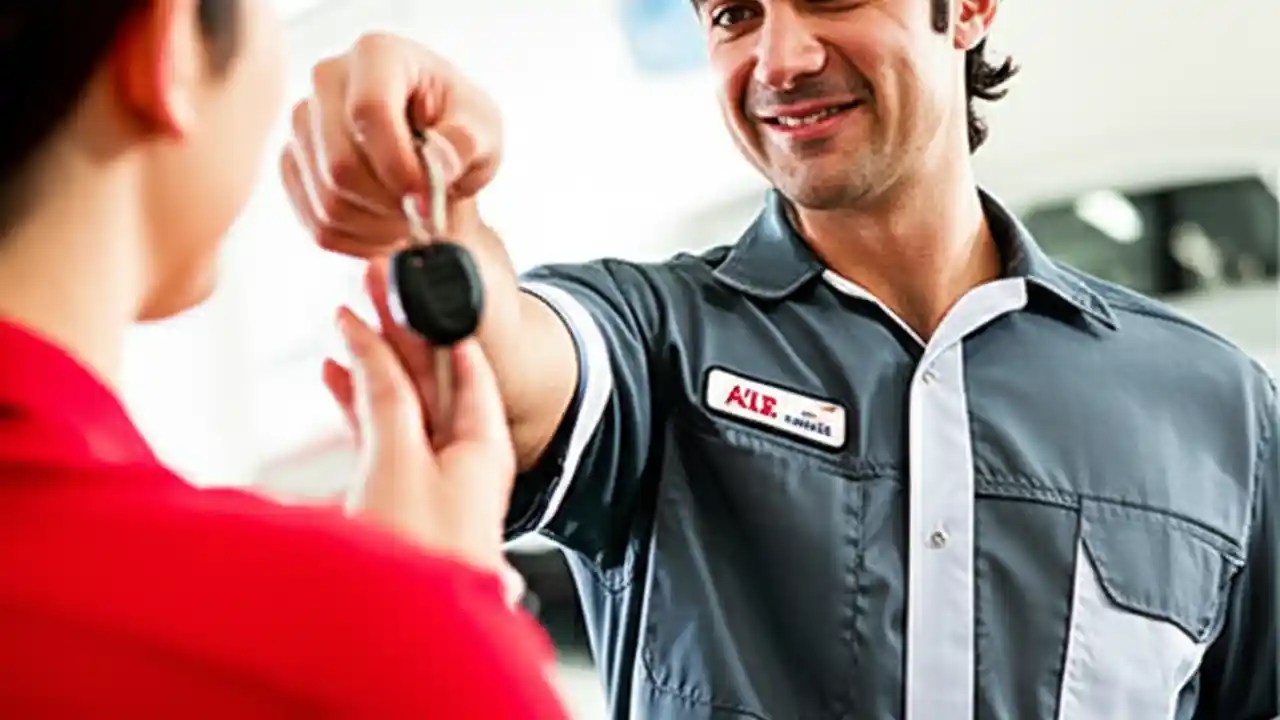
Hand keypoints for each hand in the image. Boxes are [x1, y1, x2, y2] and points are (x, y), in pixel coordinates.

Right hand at [282, 32, 502, 256]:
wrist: (438, 149)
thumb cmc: (461, 129)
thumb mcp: (484, 129)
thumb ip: (466, 142)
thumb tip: (436, 165)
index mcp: (378, 56)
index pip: (368, 111)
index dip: (397, 164)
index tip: (427, 196)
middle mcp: (328, 81)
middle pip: (340, 165)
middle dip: (390, 203)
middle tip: (427, 211)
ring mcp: (303, 124)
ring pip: (329, 200)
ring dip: (380, 227)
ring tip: (413, 218)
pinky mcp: (294, 165)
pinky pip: (319, 224)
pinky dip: (361, 242)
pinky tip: (388, 228)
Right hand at [323, 265, 515, 576]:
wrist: (409, 629)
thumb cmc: (421, 553)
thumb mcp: (400, 460)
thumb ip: (385, 400)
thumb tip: (370, 346)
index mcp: (483, 442)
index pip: (463, 361)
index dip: (433, 316)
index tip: (407, 278)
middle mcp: (462, 456)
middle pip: (430, 376)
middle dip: (398, 327)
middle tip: (373, 279)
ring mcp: (429, 476)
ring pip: (401, 402)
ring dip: (373, 361)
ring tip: (346, 316)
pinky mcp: (398, 496)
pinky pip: (381, 435)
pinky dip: (358, 404)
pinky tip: (335, 376)